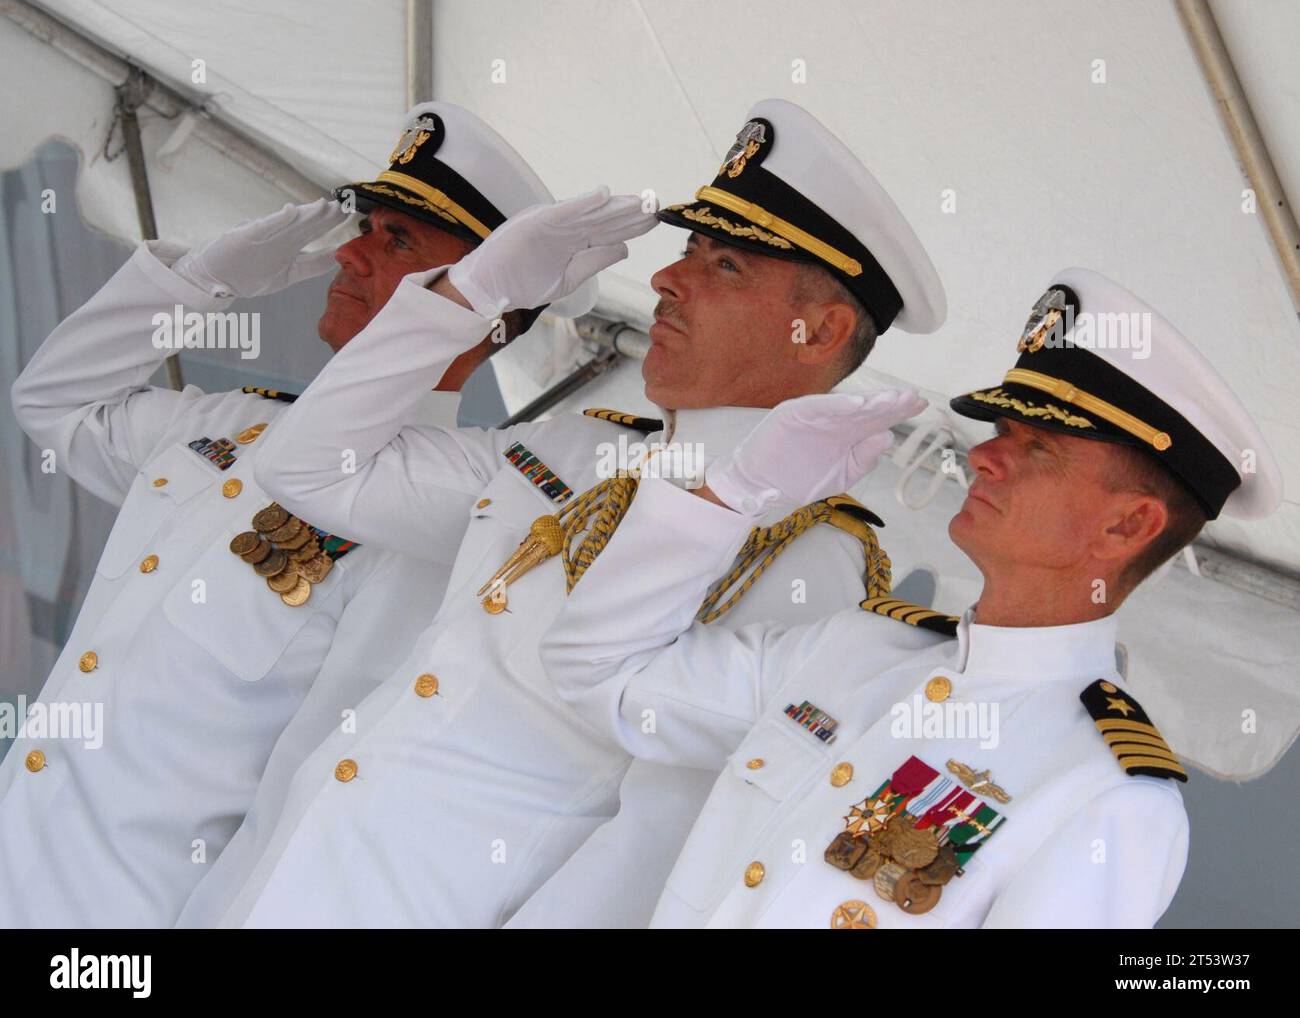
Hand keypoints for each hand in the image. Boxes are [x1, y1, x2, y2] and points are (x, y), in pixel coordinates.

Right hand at [172, 198, 345, 297]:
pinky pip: (265, 228)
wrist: (211, 279)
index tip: (354, 227)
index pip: (317, 242)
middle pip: (309, 230)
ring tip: (327, 205)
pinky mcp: (246, 237)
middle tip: (349, 207)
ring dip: (309, 215)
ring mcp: (264, 240)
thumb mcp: (284, 276)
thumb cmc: (246, 274)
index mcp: (290, 255)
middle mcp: (279, 245)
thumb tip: (333, 256)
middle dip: (329, 220)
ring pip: (291, 225)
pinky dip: (278, 220)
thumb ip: (308, 266)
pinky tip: (292, 210)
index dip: (334, 234)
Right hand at [446, 187, 656, 316]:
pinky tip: (603, 196)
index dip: (632, 226)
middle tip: (656, 205)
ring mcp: (554, 225)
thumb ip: (593, 262)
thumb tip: (624, 250)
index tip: (654, 220)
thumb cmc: (523, 283)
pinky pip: (564, 211)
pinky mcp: (537, 222)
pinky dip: (583, 203)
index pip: (610, 232)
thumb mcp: (567, 278)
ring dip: (615, 206)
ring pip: (591, 214)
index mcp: (575, 244)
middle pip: (606, 220)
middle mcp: (568, 230)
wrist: (490, 288)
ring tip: (639, 201)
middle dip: (631, 213)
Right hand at [706, 390, 928, 515]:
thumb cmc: (796, 480)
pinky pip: (817, 408)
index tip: (920, 405)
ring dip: (868, 402)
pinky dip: (836, 405)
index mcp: (844, 434)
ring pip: (845, 405)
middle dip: (889, 404)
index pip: (876, 419)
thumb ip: (862, 459)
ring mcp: (813, 416)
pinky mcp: (792, 414)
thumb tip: (887, 438)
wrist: (757, 486)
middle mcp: (832, 420)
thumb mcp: (839, 476)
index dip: (897, 411)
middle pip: (866, 409)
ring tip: (891, 400)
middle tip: (912, 398)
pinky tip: (856, 404)